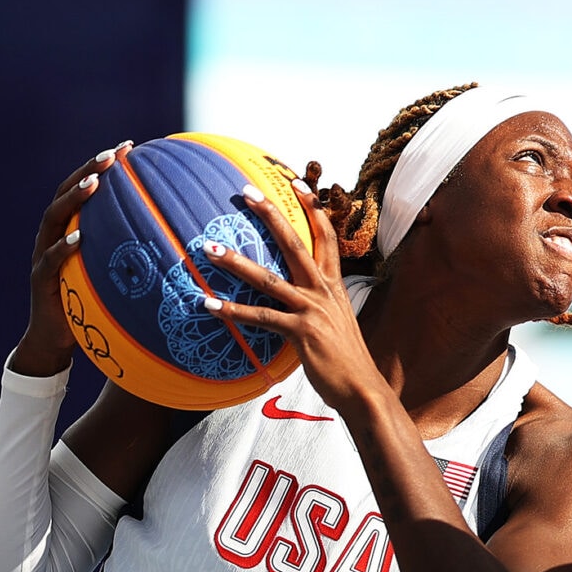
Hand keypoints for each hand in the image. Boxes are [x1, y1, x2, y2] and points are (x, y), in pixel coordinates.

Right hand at [9, 141, 132, 376]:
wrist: (56, 338)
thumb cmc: (89, 303)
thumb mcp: (114, 273)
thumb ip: (132, 252)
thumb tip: (179, 240)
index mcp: (69, 228)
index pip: (84, 188)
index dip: (102, 165)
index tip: (129, 146)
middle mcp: (52, 235)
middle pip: (65, 192)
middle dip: (88, 169)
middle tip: (112, 155)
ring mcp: (42, 255)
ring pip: (53, 218)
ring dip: (73, 198)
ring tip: (93, 184)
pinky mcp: (40, 280)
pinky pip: (50, 260)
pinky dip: (63, 247)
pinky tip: (78, 237)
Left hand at [201, 182, 386, 413]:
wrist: (363, 389)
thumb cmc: (347, 360)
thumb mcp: (338, 323)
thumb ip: (320, 306)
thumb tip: (301, 301)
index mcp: (334, 286)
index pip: (326, 236)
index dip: (312, 208)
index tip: (296, 183)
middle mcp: (324, 291)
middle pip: (296, 243)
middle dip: (272, 215)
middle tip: (247, 192)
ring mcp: (313, 310)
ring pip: (270, 278)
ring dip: (237, 262)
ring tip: (209, 249)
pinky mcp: (302, 333)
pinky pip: (261, 317)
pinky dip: (232, 311)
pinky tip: (208, 304)